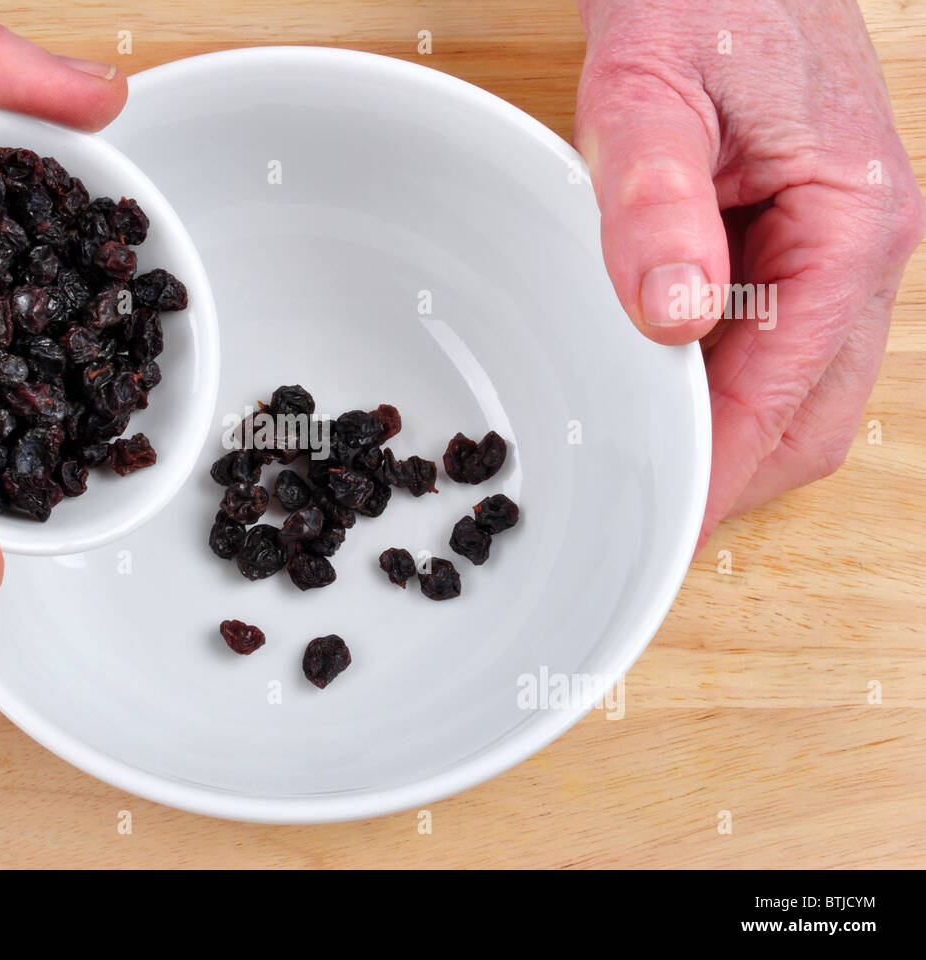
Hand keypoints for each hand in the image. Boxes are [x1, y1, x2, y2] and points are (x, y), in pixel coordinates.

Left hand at [574, 0, 924, 548]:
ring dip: (729, 440)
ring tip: (647, 472)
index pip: (789, 389)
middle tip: (647, 519)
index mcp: (851, 220)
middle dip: (734, 477)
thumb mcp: (650, 86)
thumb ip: (656, 201)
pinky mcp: (801, 248)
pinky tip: (658, 397)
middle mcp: (863, 247)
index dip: (723, 466)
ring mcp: (838, 251)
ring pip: (801, 393)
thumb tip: (671, 318)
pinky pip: (775, 349)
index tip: (666, 525)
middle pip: (813, 417)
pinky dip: (723, 391)